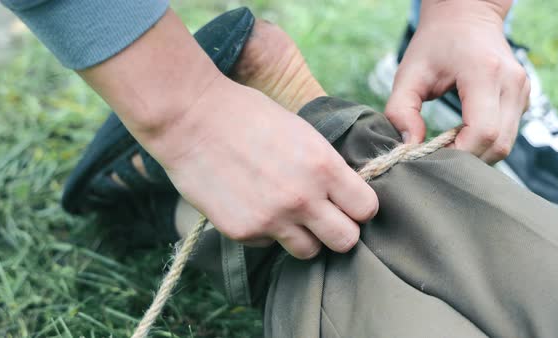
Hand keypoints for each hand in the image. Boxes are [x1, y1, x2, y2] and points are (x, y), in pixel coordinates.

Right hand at [79, 9, 376, 258]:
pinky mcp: (243, 232)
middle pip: (346, 241)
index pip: (367, 209)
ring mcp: (271, 219)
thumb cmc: (246, 115)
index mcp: (323, 165)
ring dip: (304, 237)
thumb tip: (344, 190)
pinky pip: (270, 245)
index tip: (348, 203)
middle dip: (338, 230)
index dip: (359, 207)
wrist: (190, 119)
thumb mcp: (300, 131)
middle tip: (323, 217)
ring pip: (310, 252)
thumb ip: (325, 165)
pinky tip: (251, 205)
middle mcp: (303, 198)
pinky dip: (267, 232)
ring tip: (286, 214)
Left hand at [385, 0, 529, 163]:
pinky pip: (506, 135)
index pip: (482, 131)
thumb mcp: (408, 73)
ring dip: (475, 154)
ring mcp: (522, 92)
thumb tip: (409, 146)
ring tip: (445, 147)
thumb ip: (400, 110)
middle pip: (498, 144)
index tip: (429, 156)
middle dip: (465, 159)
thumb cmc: (434, 44)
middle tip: (435, 157)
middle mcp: (512, 83)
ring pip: (505, 144)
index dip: (457, 153)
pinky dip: (483, 144)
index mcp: (485, 72)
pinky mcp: (522, 99)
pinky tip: (460, 137)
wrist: (466, 17)